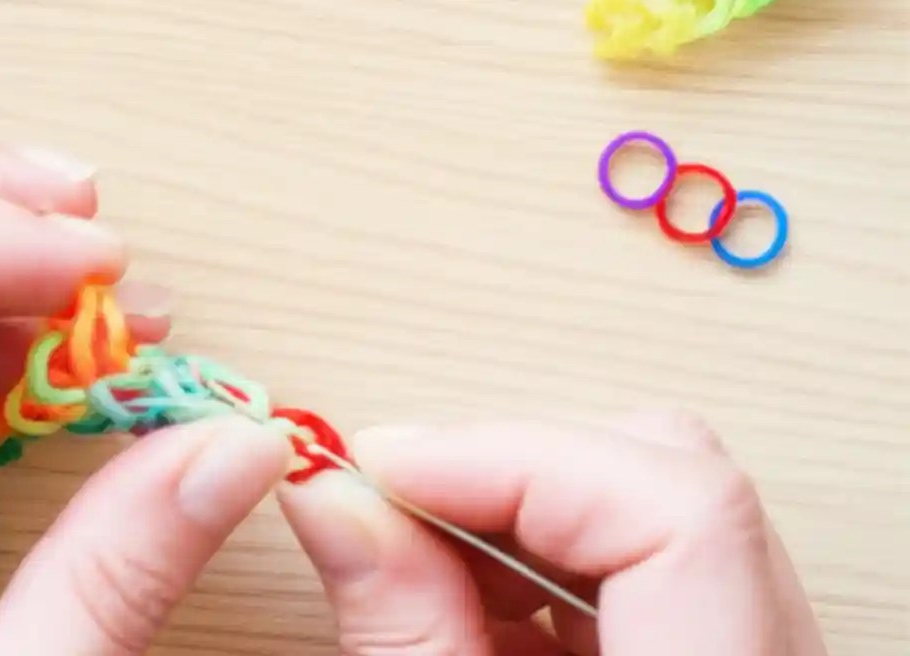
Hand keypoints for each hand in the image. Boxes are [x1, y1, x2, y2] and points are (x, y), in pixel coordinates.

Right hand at [278, 413, 827, 654]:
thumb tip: (333, 497)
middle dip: (505, 469)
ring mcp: (759, 654)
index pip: (676, 509)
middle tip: (389, 503)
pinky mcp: (722, 655)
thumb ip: (402, 635)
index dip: (518, 456)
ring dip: (517, 512)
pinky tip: (471, 609)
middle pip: (670, 474)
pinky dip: (544, 564)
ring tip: (420, 566)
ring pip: (658, 505)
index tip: (387, 464)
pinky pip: (652, 564)